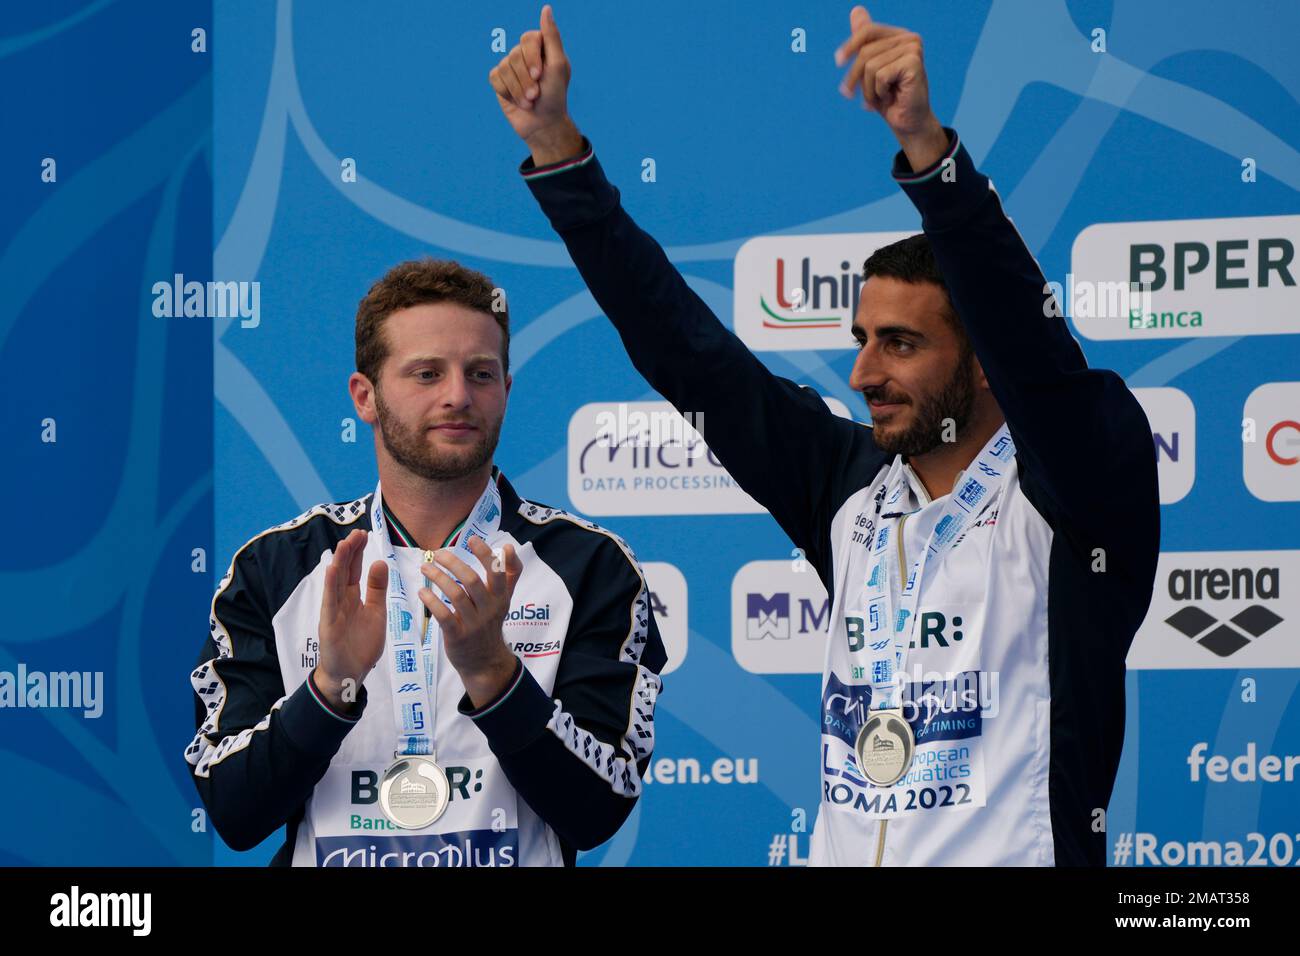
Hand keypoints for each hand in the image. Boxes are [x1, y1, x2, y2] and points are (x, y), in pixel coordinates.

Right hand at [317, 529, 387, 707]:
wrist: (351, 673)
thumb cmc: (361, 644)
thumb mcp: (376, 612)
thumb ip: (377, 589)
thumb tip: (380, 562)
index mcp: (353, 597)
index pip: (354, 569)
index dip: (358, 552)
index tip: (363, 533)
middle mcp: (341, 601)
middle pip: (344, 571)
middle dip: (349, 552)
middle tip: (356, 533)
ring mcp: (333, 611)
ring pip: (335, 583)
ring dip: (339, 563)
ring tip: (344, 544)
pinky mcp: (329, 624)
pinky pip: (329, 602)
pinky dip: (330, 586)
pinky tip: (332, 570)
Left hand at [420, 537, 524, 706]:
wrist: (485, 662)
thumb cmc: (490, 624)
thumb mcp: (504, 600)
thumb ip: (508, 574)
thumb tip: (507, 547)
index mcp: (500, 597)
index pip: (498, 571)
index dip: (486, 553)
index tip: (471, 538)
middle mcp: (489, 608)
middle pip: (472, 580)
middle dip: (453, 563)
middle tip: (437, 553)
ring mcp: (474, 623)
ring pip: (456, 595)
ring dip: (438, 578)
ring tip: (425, 568)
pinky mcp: (458, 636)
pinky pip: (444, 616)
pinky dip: (432, 601)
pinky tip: (422, 591)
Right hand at [488, 5, 582, 163]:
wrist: (543, 125)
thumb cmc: (555, 96)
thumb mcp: (558, 65)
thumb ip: (552, 36)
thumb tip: (546, 8)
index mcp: (541, 48)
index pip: (528, 38)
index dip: (531, 58)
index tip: (540, 76)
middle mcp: (525, 55)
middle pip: (514, 54)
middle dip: (526, 79)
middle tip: (536, 95)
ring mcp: (511, 68)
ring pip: (504, 67)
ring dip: (518, 90)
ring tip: (530, 102)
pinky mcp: (500, 81)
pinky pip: (495, 78)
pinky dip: (507, 92)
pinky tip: (517, 101)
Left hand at [835, 5, 945, 164]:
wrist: (907, 122)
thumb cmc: (888, 97)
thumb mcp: (870, 69)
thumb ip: (864, 41)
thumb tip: (856, 10)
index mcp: (899, 35)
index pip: (867, 31)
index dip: (849, 46)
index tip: (838, 62)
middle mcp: (909, 38)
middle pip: (865, 52)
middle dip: (855, 77)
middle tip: (851, 94)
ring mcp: (913, 49)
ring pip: (870, 65)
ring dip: (868, 89)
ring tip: (879, 97)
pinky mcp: (914, 63)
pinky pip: (880, 75)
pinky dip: (878, 91)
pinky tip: (890, 96)